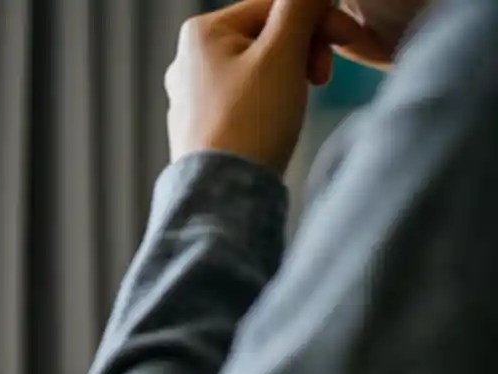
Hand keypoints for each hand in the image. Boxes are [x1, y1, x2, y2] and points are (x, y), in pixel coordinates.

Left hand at [165, 0, 374, 174]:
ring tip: (293, 106)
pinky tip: (274, 124)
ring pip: (261, 67)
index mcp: (201, 32)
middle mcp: (187, 59)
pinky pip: (249, 98)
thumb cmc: (250, 123)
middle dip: (303, 52)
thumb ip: (300, 7)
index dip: (319, 21)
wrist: (225, 194)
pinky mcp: (203, 124)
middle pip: (267, 35)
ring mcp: (192, 94)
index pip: (277, 5)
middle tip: (319, 81)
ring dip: (291, 77)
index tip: (347, 43)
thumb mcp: (282, 53)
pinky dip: (271, 103)